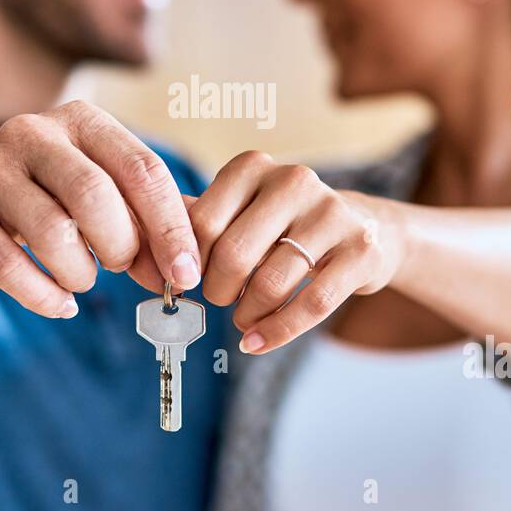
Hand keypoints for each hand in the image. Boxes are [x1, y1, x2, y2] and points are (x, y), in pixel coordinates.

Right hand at [0, 100, 200, 317]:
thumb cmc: (47, 190)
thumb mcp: (99, 183)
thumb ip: (149, 217)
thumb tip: (190, 266)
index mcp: (83, 121)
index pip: (142, 170)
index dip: (171, 228)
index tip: (187, 274)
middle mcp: (33, 133)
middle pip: (96, 197)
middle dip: (123, 247)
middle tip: (124, 268)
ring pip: (52, 234)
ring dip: (82, 273)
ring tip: (85, 278)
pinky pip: (9, 267)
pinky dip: (45, 297)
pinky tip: (60, 303)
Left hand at [187, 151, 401, 353]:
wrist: (364, 228)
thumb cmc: (285, 225)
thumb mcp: (241, 210)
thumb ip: (197, 222)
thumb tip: (146, 243)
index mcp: (253, 167)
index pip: (203, 223)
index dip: (190, 263)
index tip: (190, 281)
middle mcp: (294, 180)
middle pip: (233, 254)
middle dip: (217, 291)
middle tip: (219, 300)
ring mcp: (332, 213)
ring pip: (271, 283)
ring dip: (247, 315)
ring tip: (244, 320)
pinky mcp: (361, 249)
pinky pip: (313, 304)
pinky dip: (278, 332)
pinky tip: (258, 343)